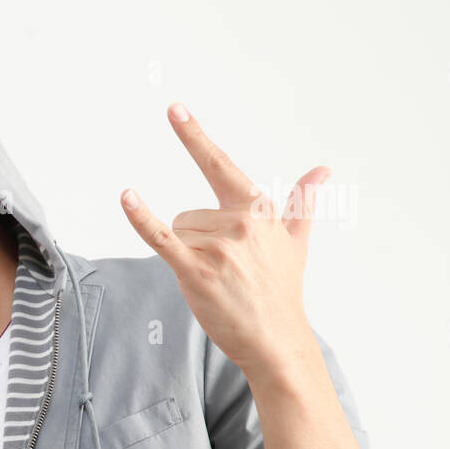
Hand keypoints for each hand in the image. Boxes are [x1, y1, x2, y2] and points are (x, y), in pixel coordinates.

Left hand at [120, 102, 330, 379]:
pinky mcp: (196, 271)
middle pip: (188, 215)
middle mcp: (239, 223)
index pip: (220, 165)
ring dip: (188, 256)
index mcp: (257, 211)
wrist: (275, 339)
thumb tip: (322, 170)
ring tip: (217, 280)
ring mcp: (217, 247)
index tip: (175, 109)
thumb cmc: (281, 292)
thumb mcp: (296, 242)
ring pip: (177, 233)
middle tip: (224, 270)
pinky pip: (161, 238)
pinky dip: (141, 218)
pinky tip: (127, 197)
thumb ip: (302, 202)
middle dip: (197, 241)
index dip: (195, 137)